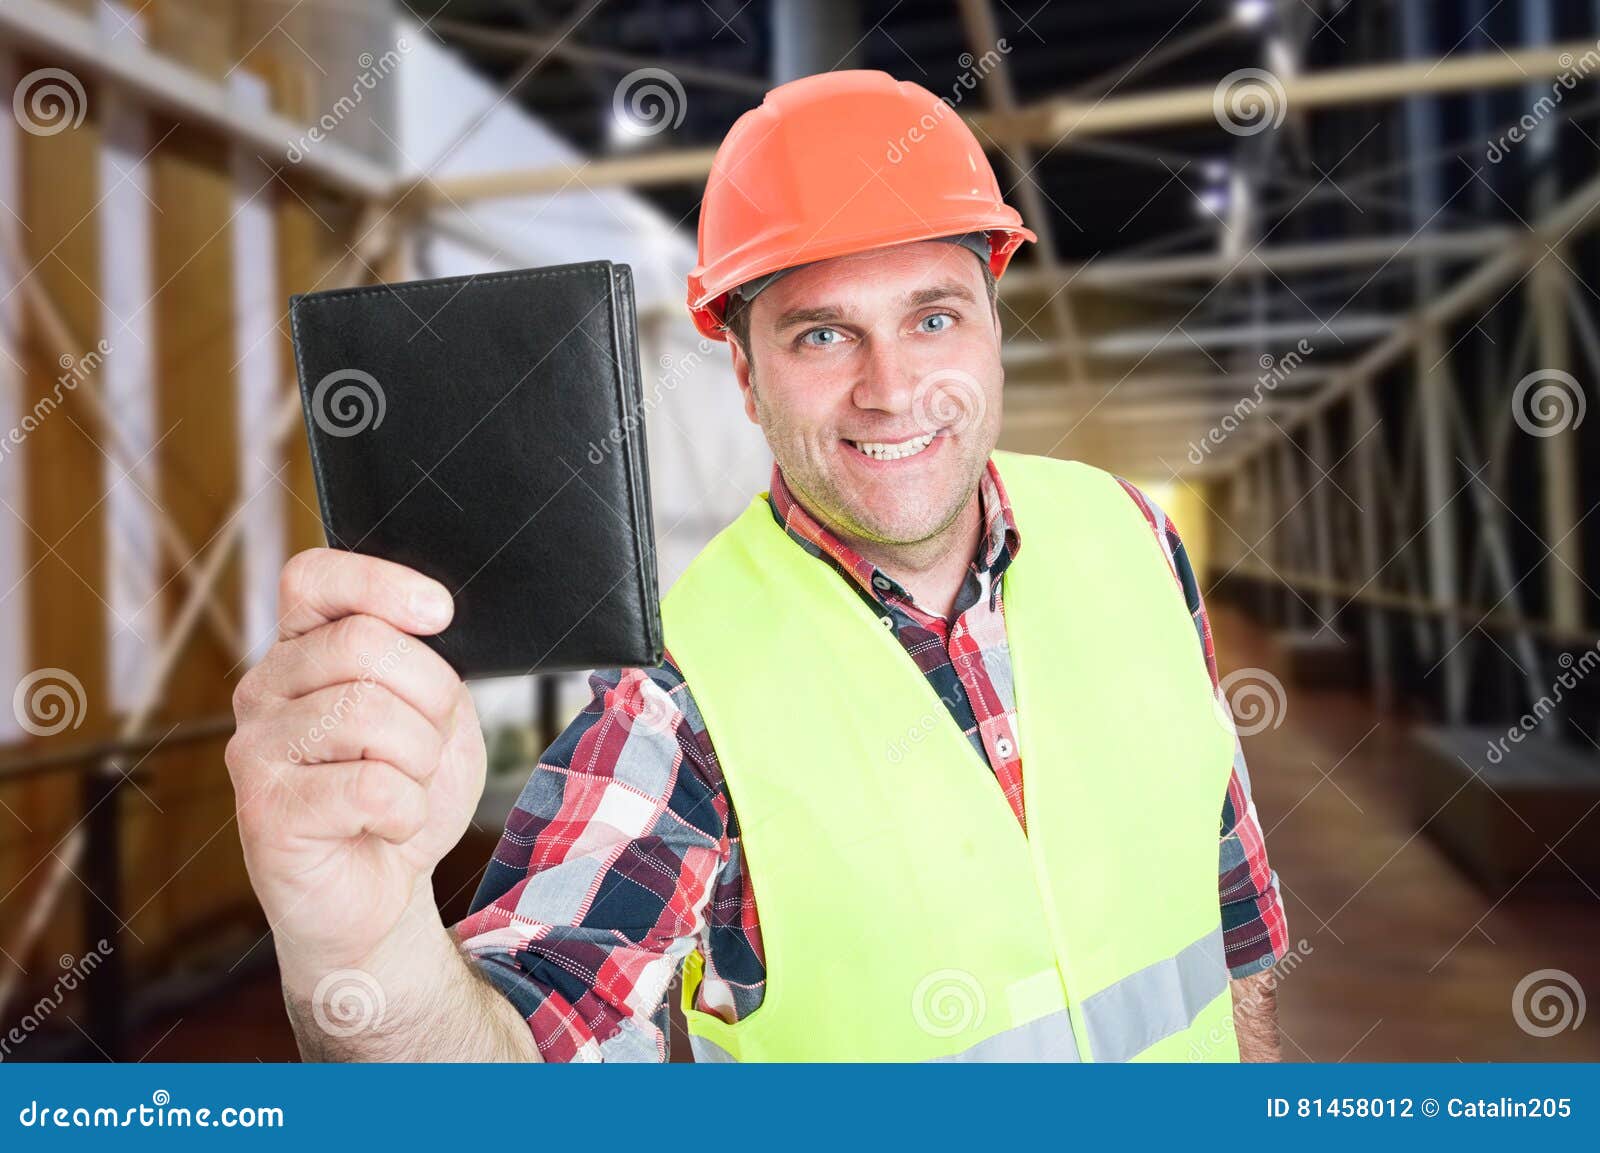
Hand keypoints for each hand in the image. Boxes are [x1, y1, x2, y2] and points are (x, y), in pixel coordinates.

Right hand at [225, 548, 485, 980]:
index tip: (439, 614)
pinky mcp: (266, 812)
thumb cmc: (403, 797)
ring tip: (403, 788)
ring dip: (420, 759)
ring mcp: (257, 750)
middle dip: (429, 696)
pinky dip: (407, 810)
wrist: (382, 896)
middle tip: (425, 745)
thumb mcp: (434, 715)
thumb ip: (421, 662)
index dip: (379, 581)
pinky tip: (388, 826)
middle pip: (364, 642)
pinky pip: (370, 786)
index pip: (314, 577)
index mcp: (302, 652)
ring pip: (370, 713)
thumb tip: (422, 618)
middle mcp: (265, 690)